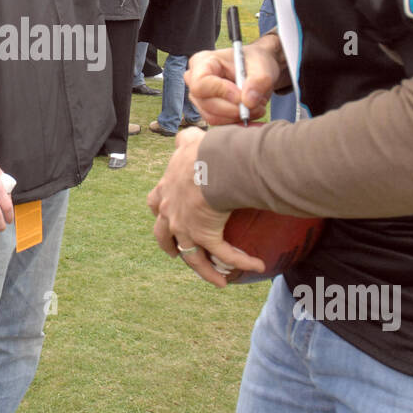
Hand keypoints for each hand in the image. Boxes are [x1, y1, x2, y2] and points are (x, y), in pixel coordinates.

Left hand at [147, 129, 265, 286]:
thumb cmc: (203, 151)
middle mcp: (171, 211)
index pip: (155, 202)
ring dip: (205, 270)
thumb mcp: (190, 141)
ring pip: (191, 256)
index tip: (163, 213)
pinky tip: (256, 266)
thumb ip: (187, 138)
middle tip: (175, 253)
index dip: (159, 210)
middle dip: (168, 245)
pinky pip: (223, 254)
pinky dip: (239, 261)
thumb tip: (191, 132)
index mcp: (167, 189)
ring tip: (218, 281)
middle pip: (163, 235)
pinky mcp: (205, 235)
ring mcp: (185, 227)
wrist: (213, 163)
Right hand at [186, 33, 282, 125]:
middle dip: (234, 109)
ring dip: (238, 116)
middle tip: (257, 106)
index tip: (243, 97)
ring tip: (257, 106)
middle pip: (207, 104)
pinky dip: (237, 121)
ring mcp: (199, 98)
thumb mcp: (262, 66)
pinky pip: (219, 123)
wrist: (256, 71)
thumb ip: (258, 81)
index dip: (221, 92)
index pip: (201, 84)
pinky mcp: (207, 111)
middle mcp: (194, 81)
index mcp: (201, 62)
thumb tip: (248, 101)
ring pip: (213, 117)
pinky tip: (252, 113)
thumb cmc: (255, 62)